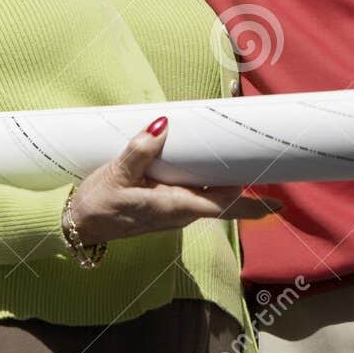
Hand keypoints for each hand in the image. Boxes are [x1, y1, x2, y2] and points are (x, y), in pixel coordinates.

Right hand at [68, 118, 279, 244]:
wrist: (77, 226)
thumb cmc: (98, 205)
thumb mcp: (116, 175)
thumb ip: (139, 151)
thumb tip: (162, 126)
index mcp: (174, 207)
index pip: (223, 206)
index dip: (251, 205)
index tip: (276, 205)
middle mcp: (180, 212)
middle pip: (223, 198)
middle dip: (245, 184)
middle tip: (265, 160)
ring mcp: (174, 211)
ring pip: (209, 194)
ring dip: (225, 178)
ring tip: (241, 154)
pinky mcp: (164, 205)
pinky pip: (194, 191)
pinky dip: (206, 177)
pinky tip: (206, 162)